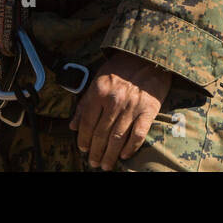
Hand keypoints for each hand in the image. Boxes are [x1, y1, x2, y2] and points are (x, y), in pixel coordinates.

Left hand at [69, 51, 171, 169]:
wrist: (149, 57)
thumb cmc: (121, 68)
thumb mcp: (98, 79)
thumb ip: (85, 102)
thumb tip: (73, 125)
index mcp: (99, 91)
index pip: (87, 122)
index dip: (84, 139)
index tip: (83, 149)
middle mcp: (114, 100)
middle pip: (101, 133)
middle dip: (96, 151)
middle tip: (93, 163)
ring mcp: (132, 106)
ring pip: (118, 138)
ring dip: (110, 154)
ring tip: (106, 165)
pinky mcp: (148, 110)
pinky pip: (138, 135)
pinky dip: (131, 148)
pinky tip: (125, 156)